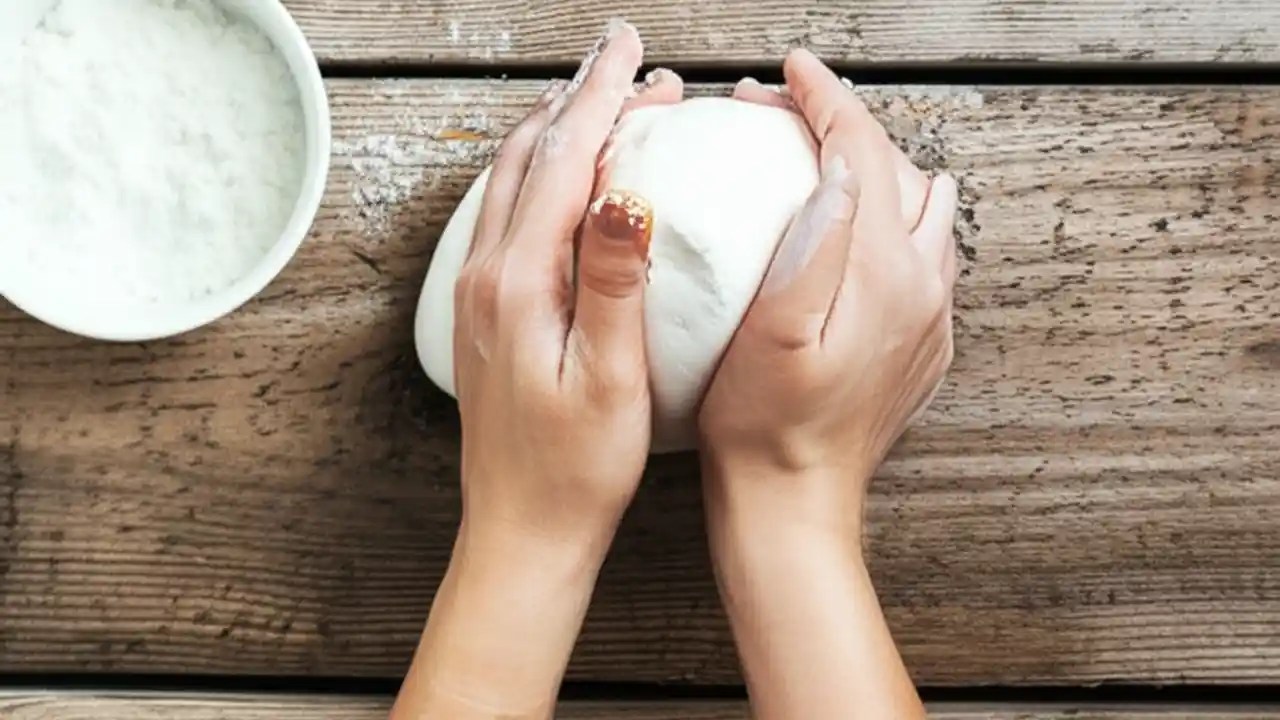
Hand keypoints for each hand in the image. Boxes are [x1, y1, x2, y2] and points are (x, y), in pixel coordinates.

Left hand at [391, 25, 683, 718]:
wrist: (522, 531)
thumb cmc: (575, 470)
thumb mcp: (609, 378)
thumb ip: (611, 280)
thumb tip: (622, 193)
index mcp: (518, 283)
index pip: (561, 162)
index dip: (601, 98)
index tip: (633, 53)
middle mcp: (486, 277)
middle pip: (528, 156)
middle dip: (580, 98)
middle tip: (628, 61)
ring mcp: (479, 294)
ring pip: (512, 181)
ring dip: (557, 131)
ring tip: (603, 101)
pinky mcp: (486, 314)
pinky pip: (508, 216)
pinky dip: (540, 173)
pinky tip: (565, 179)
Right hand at [697, 50, 957, 719]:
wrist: (793, 501)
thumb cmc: (763, 427)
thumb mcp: (773, 334)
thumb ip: (814, 246)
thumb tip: (839, 169)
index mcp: (884, 276)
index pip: (863, 153)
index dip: (825, 100)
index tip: (790, 73)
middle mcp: (921, 287)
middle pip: (896, 168)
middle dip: (840, 123)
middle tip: (777, 113)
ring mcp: (925, 315)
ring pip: (918, 206)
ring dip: (871, 165)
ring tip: (813, 154)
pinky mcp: (916, 339)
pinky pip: (921, 253)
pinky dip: (888, 216)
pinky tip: (850, 224)